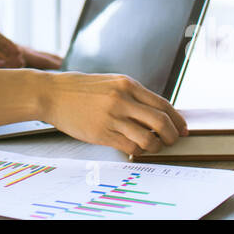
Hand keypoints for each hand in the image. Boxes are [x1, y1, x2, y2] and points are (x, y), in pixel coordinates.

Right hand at [38, 72, 187, 156]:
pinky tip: (135, 148)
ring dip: (156, 146)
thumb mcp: (110, 83)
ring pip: (148, 139)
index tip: (182, 128)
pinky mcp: (102, 134)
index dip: (177, 119)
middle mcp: (122, 100)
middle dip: (172, 135)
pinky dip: (138, 151)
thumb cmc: (79, 88)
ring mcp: (112, 118)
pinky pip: (130, 147)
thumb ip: (132, 95)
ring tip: (153, 146)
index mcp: (127, 84)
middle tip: (173, 141)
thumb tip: (155, 113)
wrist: (52, 94)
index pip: (163, 104)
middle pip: (161, 122)